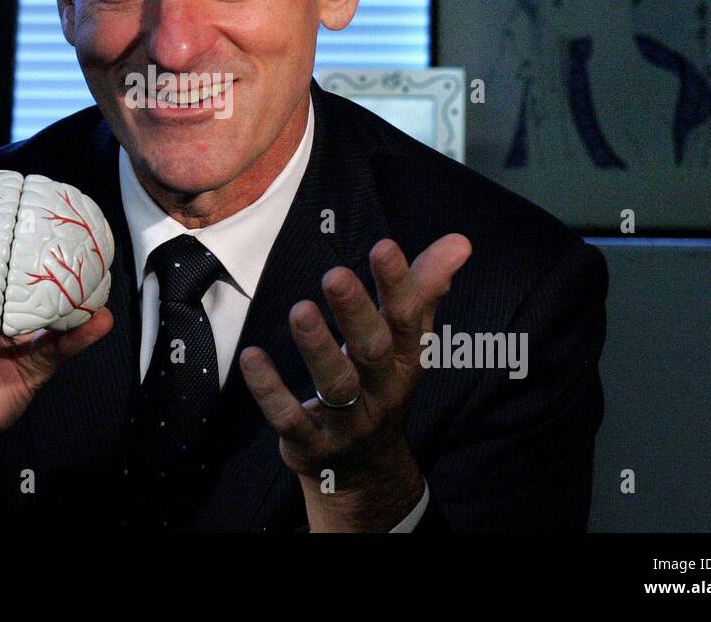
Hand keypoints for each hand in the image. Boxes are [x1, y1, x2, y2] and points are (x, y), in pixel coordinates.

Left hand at [239, 234, 471, 530]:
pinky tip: (251, 356)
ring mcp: (348, 421)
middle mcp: (382, 390)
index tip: (384, 247)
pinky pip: (289, 417)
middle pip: (373, 351)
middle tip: (335, 276)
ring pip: (336, 384)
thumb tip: (459, 242)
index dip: (399, 285)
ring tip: (300, 311)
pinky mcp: (311, 442)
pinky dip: (270, 389)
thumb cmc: (383, 383)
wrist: (366, 469)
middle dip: (356, 313)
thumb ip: (425, 288)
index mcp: (406, 360)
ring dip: (317, 348)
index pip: (408, 320)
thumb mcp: (407, 340)